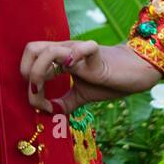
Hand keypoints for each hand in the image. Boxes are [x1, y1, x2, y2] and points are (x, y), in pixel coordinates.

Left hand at [20, 39, 163, 116]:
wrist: (136, 71)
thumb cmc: (108, 80)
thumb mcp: (81, 96)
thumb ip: (63, 104)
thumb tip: (46, 114)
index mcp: (59, 58)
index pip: (30, 59)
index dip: (29, 84)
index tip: (41, 105)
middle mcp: (65, 51)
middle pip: (31, 48)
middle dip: (27, 73)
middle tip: (38, 94)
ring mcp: (80, 51)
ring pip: (48, 51)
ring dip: (40, 74)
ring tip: (49, 97)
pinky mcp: (98, 56)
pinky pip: (83, 49)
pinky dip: (72, 58)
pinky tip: (71, 72)